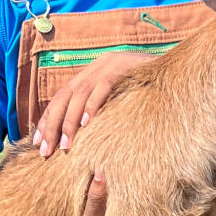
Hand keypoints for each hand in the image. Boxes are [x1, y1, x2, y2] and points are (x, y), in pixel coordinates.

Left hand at [36, 50, 154, 156]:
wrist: (175, 74)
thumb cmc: (147, 93)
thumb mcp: (118, 101)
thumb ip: (98, 110)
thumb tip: (77, 137)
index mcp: (91, 74)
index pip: (61, 97)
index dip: (48, 120)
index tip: (40, 144)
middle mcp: (96, 67)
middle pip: (65, 96)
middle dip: (53, 125)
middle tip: (47, 151)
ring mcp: (110, 64)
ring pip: (80, 93)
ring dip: (71, 121)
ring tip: (66, 145)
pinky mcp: (125, 66)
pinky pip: (104, 86)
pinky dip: (94, 105)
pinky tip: (88, 124)